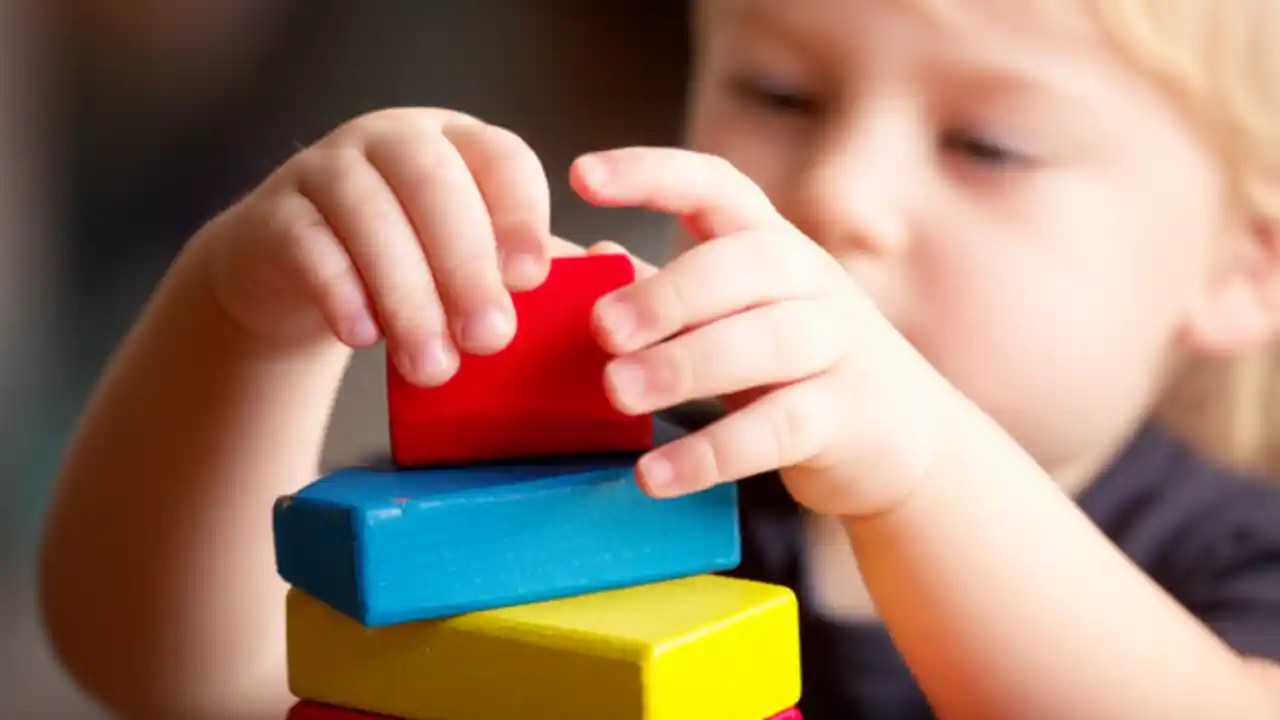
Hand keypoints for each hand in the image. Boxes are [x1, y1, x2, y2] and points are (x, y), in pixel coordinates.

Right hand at [199, 107, 633, 385]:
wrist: (297, 273)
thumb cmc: (414, 268)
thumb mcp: (475, 259)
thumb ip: (539, 272)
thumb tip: (628, 286)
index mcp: (461, 147)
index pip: (501, 158)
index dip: (519, 214)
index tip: (533, 279)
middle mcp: (397, 143)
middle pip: (433, 184)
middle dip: (464, 264)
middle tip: (491, 340)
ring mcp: (330, 170)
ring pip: (368, 215)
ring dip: (405, 294)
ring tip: (432, 366)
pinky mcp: (277, 214)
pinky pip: (307, 244)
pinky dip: (338, 291)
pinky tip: (362, 337)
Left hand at [573, 148, 956, 517]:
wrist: (905, 441)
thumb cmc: (793, 368)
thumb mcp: (732, 317)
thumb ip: (660, 292)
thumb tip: (583, 260)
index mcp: (770, 244)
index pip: (716, 186)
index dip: (650, 173)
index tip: (579, 175)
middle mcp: (811, 282)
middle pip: (748, 263)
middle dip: (671, 293)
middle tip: (603, 329)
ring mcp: (837, 347)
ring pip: (768, 342)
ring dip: (687, 365)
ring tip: (618, 392)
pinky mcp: (847, 417)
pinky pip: (778, 428)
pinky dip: (713, 452)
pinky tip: (654, 475)